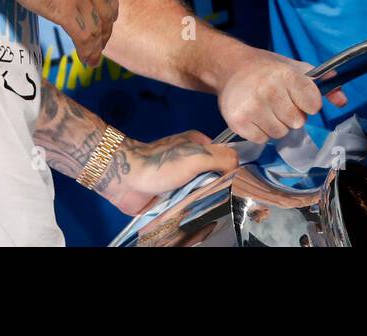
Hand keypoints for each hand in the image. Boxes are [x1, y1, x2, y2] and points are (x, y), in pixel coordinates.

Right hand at [0, 0, 116, 66]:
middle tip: (102, 42)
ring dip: (98, 46)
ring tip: (94, 58)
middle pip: (107, 10)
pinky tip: (86, 60)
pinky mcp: (65, 10)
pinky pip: (84, 36)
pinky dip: (88, 51)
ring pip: (96, 27)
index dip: (109, 7)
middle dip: (106, 30)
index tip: (107, 19)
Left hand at [99, 131, 238, 215]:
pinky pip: (187, 208)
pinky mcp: (170, 198)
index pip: (225, 158)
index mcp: (199, 146)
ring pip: (202, 195)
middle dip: (219, 192)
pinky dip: (191, 214)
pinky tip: (198, 221)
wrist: (125, 179)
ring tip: (213, 217)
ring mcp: (181, 181)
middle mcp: (191, 162)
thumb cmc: (161, 164)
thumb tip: (241, 169)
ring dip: (205, 206)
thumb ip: (222, 158)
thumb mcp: (196, 156)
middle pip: (215, 179)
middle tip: (227, 206)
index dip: (234, 172)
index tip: (241, 188)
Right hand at [217, 48, 346, 142]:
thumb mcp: (297, 69)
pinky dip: (260, 131)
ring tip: (265, 108)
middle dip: (290, 115)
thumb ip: (322, 84)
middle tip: (278, 101)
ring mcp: (251, 107)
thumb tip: (342, 101)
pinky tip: (254, 115)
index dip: (308, 104)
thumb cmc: (268, 69)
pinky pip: (262, 139)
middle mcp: (268, 90)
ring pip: (279, 134)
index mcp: (285, 75)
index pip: (313, 104)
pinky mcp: (237, 121)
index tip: (298, 96)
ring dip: (275, 125)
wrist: (232, 67)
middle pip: (297, 122)